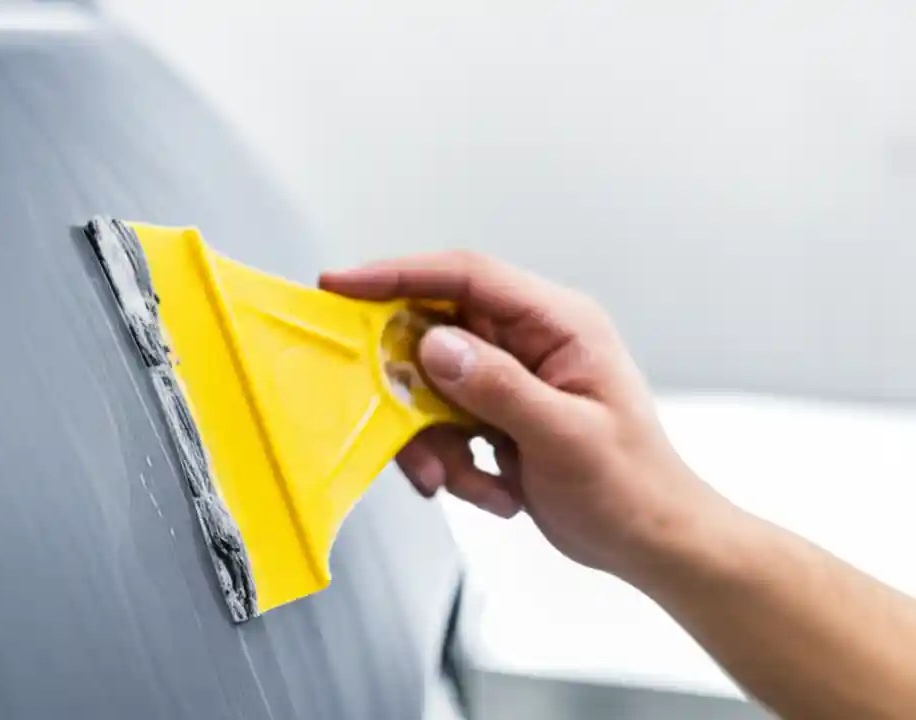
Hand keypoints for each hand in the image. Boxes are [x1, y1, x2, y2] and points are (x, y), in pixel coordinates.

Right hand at [320, 252, 727, 577]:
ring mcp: (510, 376)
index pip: (466, 277)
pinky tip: (491, 490)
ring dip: (431, 439)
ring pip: (430, 386)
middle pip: (435, 332)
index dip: (398, 274)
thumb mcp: (565, 437)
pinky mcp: (495, 412)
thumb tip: (433, 346)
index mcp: (557, 323)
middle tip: (394, 428)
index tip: (341, 286)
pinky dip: (450, 461)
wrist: (650, 541)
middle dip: (409, 389)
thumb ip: (498, 387)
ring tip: (459, 480)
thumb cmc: (630, 488)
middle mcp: (529, 340)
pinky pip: (442, 422)